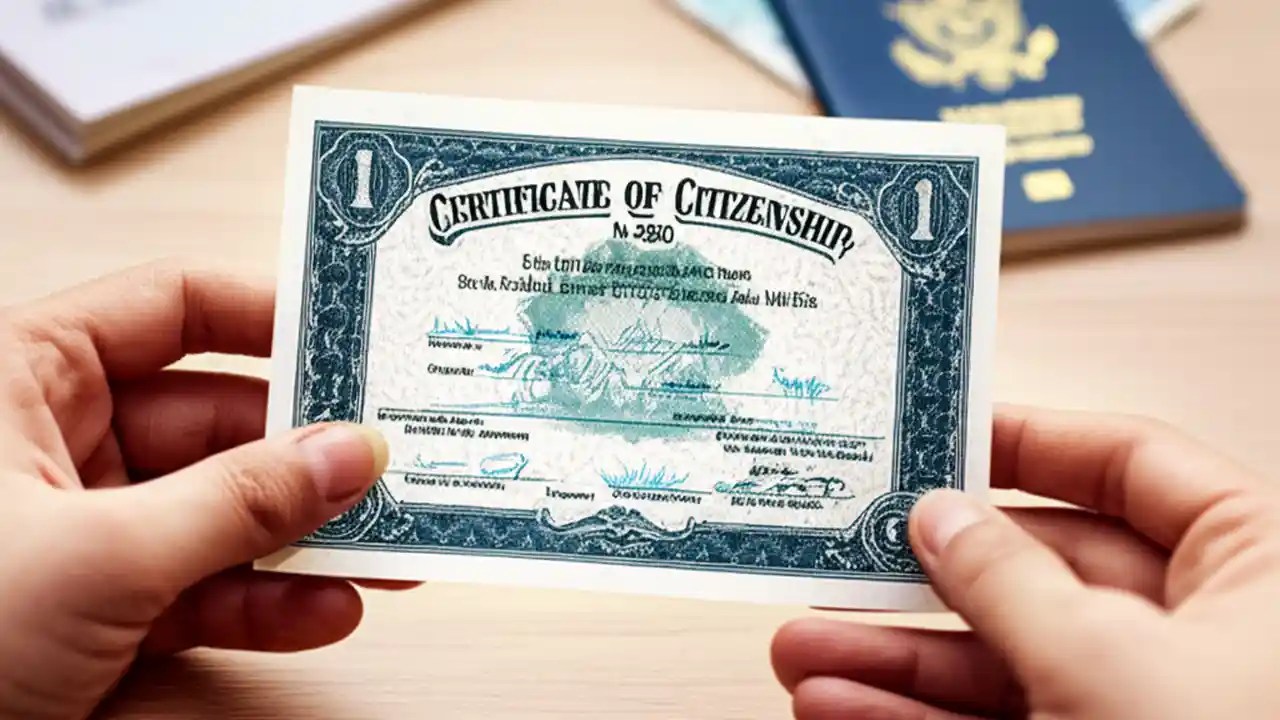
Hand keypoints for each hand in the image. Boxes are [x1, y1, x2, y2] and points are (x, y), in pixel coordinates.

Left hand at [0, 262, 399, 719]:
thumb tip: (347, 454)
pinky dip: (264, 603)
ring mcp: (81, 529)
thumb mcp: (97, 556)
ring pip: (219, 510)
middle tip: (395, 460)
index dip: (271, 315)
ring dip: (304, 535)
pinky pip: (201, 586)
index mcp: (26, 377)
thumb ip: (238, 501)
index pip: (173, 307)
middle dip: (309, 451)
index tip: (359, 339)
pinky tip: (324, 609)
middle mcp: (56, 441)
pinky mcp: (97, 608)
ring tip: (386, 542)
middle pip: (216, 419)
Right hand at [772, 405, 1279, 719]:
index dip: (1028, 441)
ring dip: (898, 662)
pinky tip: (843, 712)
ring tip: (808, 651)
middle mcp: (1206, 632)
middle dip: (925, 578)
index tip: (935, 435)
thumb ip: (1007, 579)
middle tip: (838, 562)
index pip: (1129, 464)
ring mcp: (1150, 708)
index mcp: (1254, 564)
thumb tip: (941, 517)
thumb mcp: (1106, 662)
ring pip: (1006, 661)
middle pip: (1040, 570)